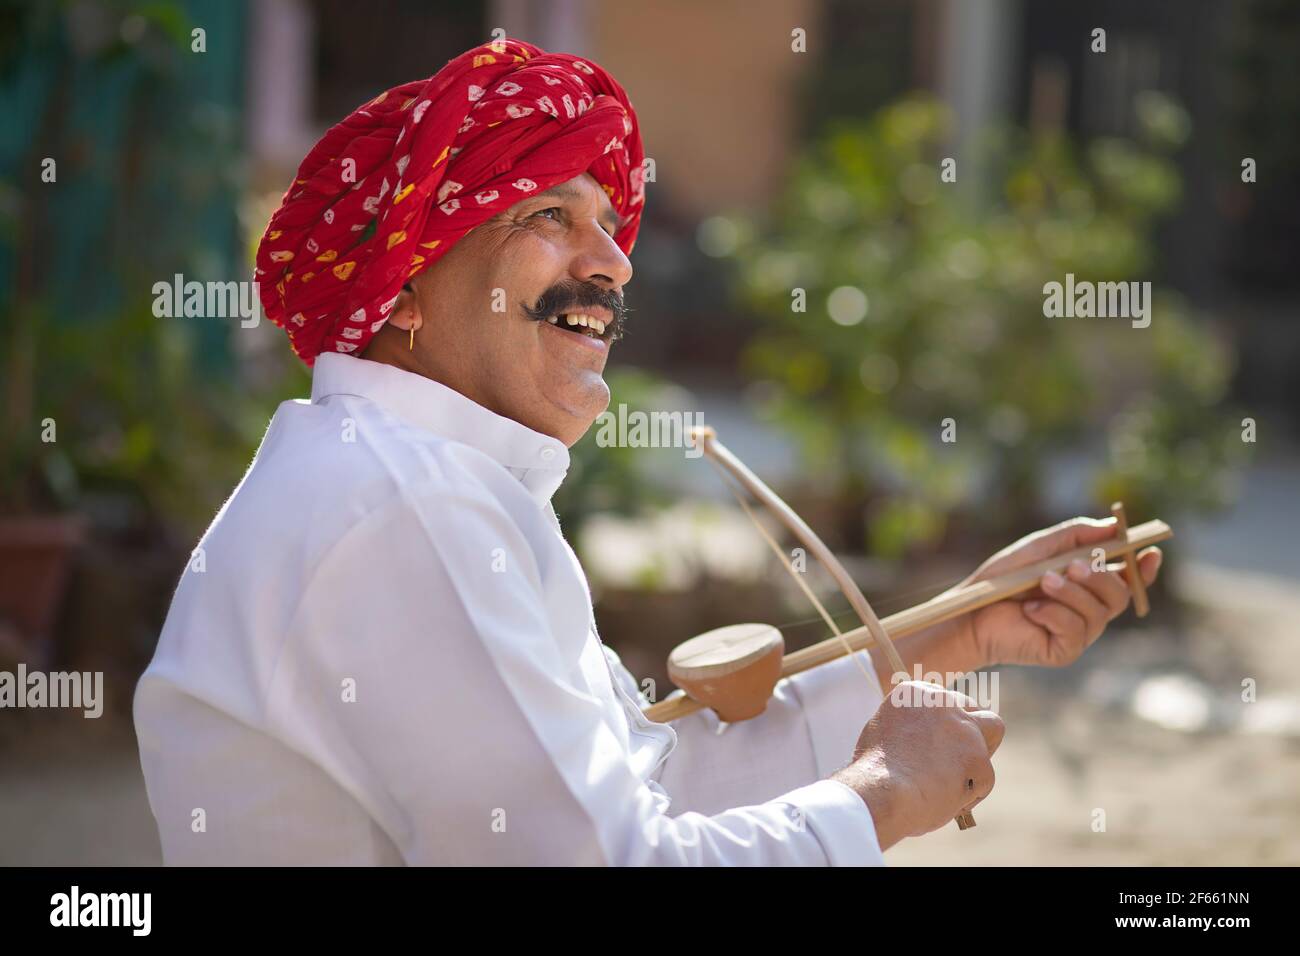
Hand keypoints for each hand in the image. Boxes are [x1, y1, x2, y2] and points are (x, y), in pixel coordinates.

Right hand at [831, 681, 1003, 849]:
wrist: (880, 791)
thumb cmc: (873, 772)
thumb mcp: (885, 733)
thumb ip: (912, 728)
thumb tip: (927, 744)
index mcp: (915, 692)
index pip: (946, 700)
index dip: (946, 724)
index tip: (939, 742)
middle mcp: (943, 702)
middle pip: (976, 708)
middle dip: (976, 729)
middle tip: (961, 755)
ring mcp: (965, 729)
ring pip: (992, 734)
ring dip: (977, 757)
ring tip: (951, 783)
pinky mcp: (980, 760)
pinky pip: (984, 780)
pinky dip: (969, 794)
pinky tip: (946, 801)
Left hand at [958, 516, 1162, 668]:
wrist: (971, 610)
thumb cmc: (1003, 578)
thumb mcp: (1040, 548)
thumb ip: (1076, 536)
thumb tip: (1113, 527)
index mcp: (1088, 584)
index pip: (1127, 578)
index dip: (1144, 568)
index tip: (1149, 552)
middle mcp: (1089, 610)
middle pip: (1121, 595)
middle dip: (1100, 577)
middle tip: (1073, 567)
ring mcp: (1079, 633)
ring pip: (1099, 613)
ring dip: (1070, 593)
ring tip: (1042, 583)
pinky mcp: (1064, 651)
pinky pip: (1076, 632)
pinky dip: (1053, 614)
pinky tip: (1030, 611)